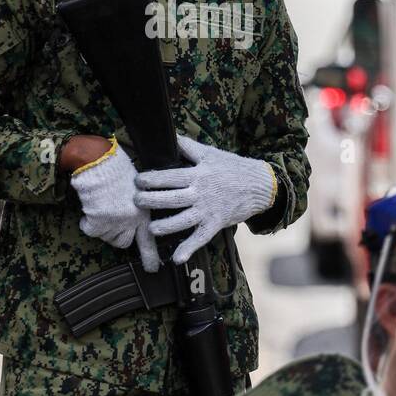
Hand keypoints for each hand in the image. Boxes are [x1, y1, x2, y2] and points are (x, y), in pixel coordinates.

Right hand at [69, 138, 159, 272]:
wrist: (100, 161)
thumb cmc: (117, 168)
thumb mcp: (138, 186)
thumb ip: (138, 204)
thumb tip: (133, 215)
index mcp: (144, 211)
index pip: (148, 239)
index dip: (150, 257)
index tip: (152, 269)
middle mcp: (131, 220)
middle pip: (123, 242)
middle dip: (117, 233)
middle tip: (111, 217)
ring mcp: (115, 223)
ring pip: (106, 237)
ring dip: (101, 226)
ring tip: (102, 205)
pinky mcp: (99, 221)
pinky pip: (90, 230)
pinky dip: (88, 221)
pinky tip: (91, 206)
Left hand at [133, 133, 274, 264]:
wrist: (259, 185)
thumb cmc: (233, 167)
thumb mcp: (211, 153)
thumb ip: (189, 147)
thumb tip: (171, 137)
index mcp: (198, 174)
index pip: (170, 177)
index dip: (152, 179)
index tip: (138, 181)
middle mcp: (201, 193)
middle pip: (172, 198)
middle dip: (151, 201)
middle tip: (136, 201)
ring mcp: (208, 210)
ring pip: (183, 220)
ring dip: (165, 226)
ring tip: (151, 228)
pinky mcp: (216, 223)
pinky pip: (201, 238)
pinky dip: (189, 249)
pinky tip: (177, 258)